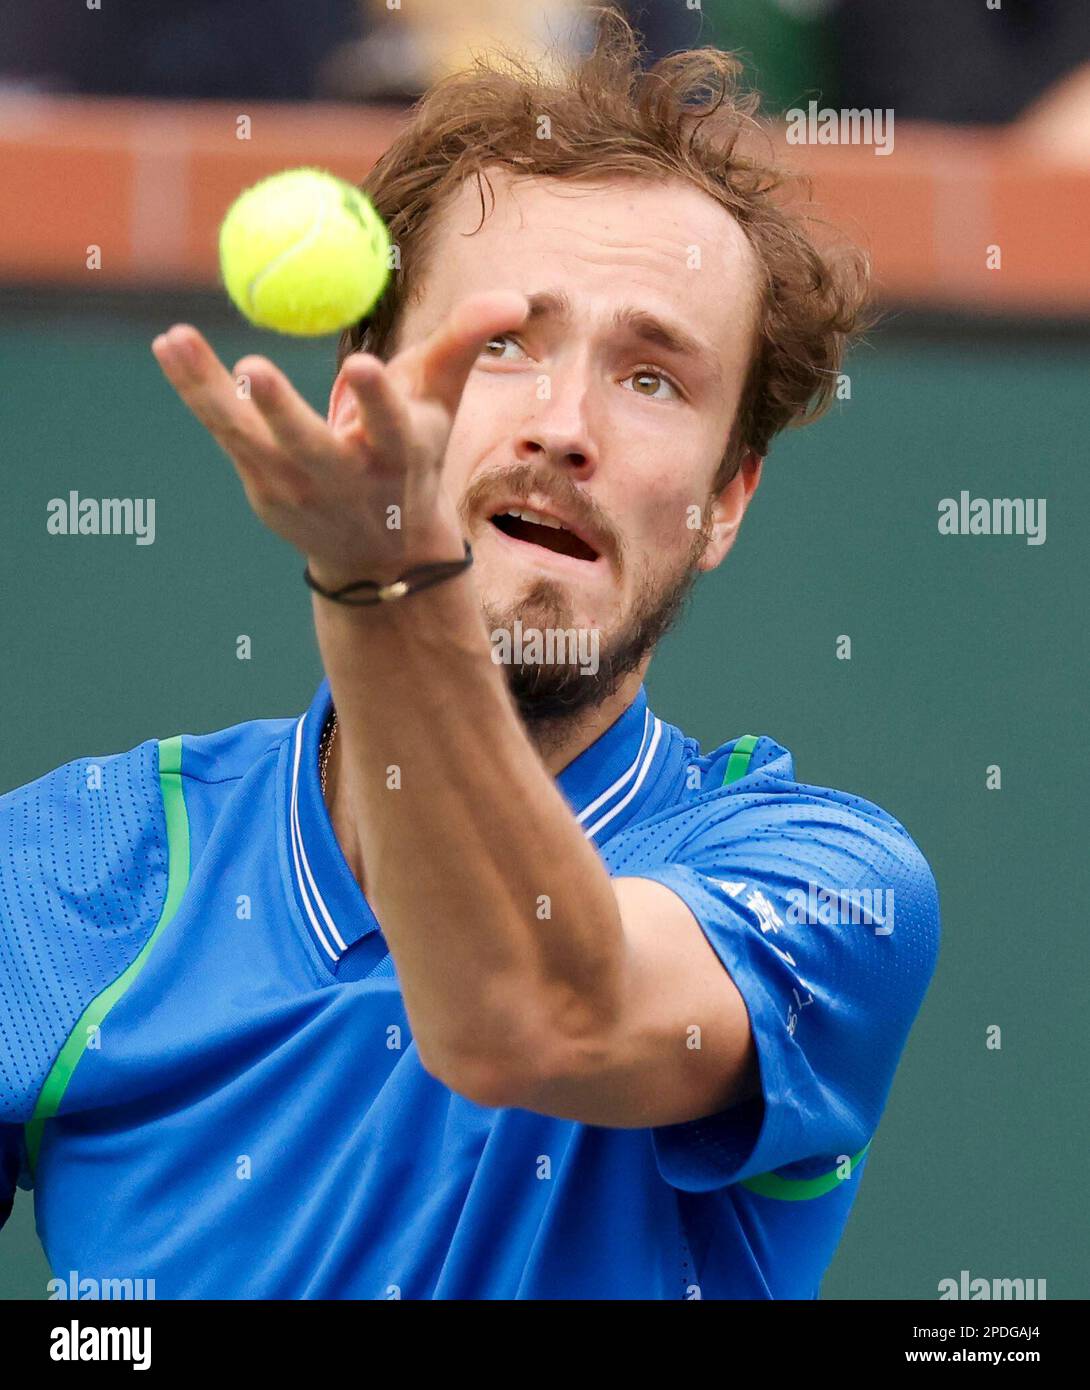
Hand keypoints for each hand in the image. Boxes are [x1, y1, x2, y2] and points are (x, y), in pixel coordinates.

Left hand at [151, 291, 528, 587]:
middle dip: (282, 412)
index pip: (389, 426)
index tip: (360, 367)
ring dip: (209, 391)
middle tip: (254, 369)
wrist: (380, 554)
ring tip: (175, 339)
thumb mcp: (441, 404)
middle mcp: (346, 479)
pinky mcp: (260, 489)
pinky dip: (194, 388)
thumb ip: (465, 344)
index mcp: (397, 456)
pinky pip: (223, 432)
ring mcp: (297, 489)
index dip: (375, 401)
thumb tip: (516, 297)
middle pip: (309, 444)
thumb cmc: (411, 455)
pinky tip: (169, 346)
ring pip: (248, 438)